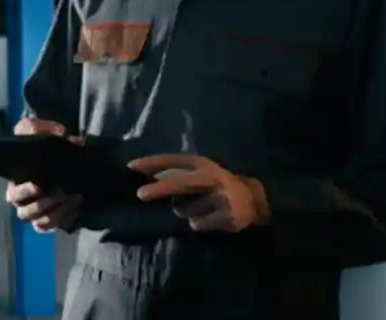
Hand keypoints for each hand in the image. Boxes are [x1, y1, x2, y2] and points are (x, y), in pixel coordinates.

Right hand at [4, 118, 85, 232]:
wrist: (45, 152)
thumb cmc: (33, 142)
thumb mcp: (33, 128)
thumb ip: (41, 127)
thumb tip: (60, 132)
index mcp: (15, 184)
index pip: (14, 195)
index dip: (25, 193)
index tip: (38, 185)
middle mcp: (23, 202)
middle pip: (27, 213)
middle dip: (45, 204)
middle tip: (62, 192)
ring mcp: (36, 213)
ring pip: (41, 223)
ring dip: (57, 213)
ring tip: (74, 197)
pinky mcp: (51, 218)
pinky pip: (54, 227)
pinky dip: (64, 218)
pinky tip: (76, 205)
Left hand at [127, 153, 270, 232]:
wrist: (254, 200)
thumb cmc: (217, 187)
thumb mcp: (199, 175)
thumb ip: (177, 176)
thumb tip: (146, 180)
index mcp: (202, 164)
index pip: (173, 160)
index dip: (152, 162)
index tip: (131, 166)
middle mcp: (212, 176)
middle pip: (181, 183)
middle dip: (159, 189)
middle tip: (140, 195)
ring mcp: (221, 196)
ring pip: (186, 210)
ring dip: (187, 212)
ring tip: (204, 208)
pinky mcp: (228, 215)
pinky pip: (198, 224)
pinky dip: (200, 224)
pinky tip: (212, 219)